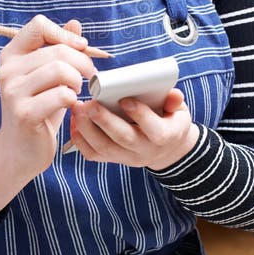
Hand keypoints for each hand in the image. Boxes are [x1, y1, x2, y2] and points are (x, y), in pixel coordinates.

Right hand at [0, 15, 93, 216]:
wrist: (19, 151)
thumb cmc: (38, 109)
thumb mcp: (47, 77)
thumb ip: (58, 48)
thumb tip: (75, 23)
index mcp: (11, 55)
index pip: (38, 25)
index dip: (64, 34)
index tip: (80, 49)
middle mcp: (7, 70)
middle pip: (56, 50)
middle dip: (82, 62)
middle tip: (89, 76)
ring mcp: (13, 92)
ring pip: (59, 70)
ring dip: (77, 81)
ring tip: (77, 91)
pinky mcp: (24, 113)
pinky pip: (60, 95)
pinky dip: (72, 99)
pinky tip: (71, 105)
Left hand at [69, 88, 198, 170]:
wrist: (166, 149)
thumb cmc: (169, 121)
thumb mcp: (179, 111)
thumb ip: (174, 102)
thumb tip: (173, 94)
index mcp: (165, 136)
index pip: (154, 130)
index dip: (140, 115)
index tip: (124, 99)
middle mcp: (144, 150)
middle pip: (123, 139)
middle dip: (104, 121)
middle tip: (90, 103)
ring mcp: (127, 157)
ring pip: (104, 148)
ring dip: (87, 129)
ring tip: (77, 109)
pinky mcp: (113, 159)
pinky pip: (93, 154)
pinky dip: (80, 139)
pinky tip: (75, 121)